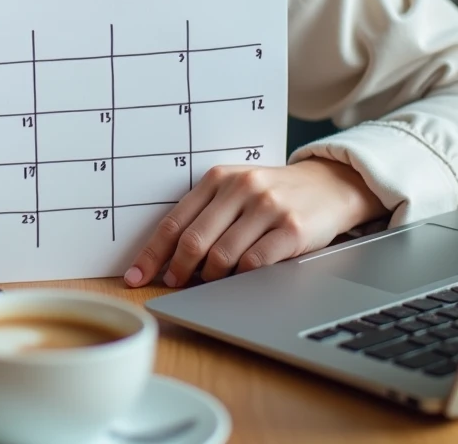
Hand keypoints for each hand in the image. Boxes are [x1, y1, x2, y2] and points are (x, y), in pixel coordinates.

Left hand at [123, 158, 388, 287]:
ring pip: (223, 255)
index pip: (174, 221)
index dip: (152, 253)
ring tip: (207, 284)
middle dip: (177, 269)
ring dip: (209, 278)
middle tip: (172, 285)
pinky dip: (241, 279)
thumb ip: (206, 214)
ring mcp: (267, 207)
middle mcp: (239, 188)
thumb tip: (169, 257)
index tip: (136, 276)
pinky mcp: (292, 229)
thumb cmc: (273, 193)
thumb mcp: (235, 190)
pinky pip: (256, 263)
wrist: (328, 184)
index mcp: (217, 178)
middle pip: (194, 240)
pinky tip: (238, 282)